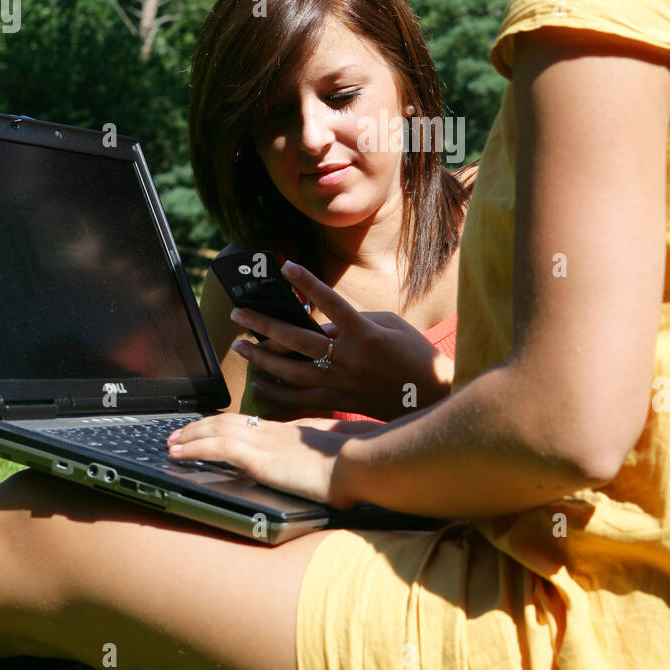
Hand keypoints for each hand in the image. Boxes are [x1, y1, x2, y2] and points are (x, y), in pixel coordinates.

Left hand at [166, 411, 374, 509]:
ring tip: (171, 442)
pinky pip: (219, 447)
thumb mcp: (338, 456)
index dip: (226, 424)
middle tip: (180, 433)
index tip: (211, 428)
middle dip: (201, 426)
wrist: (363, 463)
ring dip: (190, 435)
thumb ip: (325, 457)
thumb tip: (328, 468)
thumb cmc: (359, 463)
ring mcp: (267, 443)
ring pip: (218, 430)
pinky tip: (179, 453)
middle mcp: (275, 432)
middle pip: (229, 421)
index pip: (251, 423)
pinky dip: (195, 447)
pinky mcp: (261, 458)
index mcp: (292, 432)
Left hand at [228, 260, 452, 419]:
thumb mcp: (392, 325)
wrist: (430, 398)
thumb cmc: (415, 355)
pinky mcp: (340, 402)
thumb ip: (357, 320)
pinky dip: (278, 391)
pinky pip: (302, 398)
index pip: (332, 303)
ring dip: (262, 357)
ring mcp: (342, 383)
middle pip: (299, 340)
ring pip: (292, 371)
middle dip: (265, 325)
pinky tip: (259, 382)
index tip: (286, 267)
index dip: (308, 284)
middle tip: (240, 314)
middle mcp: (350, 358)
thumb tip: (325, 323)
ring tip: (239, 346)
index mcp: (366, 334)